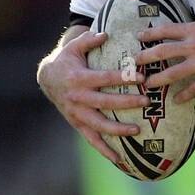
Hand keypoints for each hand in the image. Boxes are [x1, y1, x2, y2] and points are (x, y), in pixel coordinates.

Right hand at [37, 29, 148, 167]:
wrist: (47, 79)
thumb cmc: (67, 60)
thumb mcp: (74, 47)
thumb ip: (89, 40)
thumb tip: (105, 34)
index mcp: (79, 79)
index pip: (105, 79)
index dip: (123, 78)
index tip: (142, 78)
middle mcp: (78, 98)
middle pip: (106, 103)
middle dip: (127, 103)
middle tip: (146, 101)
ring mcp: (77, 114)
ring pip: (99, 125)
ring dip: (118, 130)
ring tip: (137, 131)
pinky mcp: (77, 125)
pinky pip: (92, 140)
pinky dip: (105, 150)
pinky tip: (120, 160)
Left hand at [135, 15, 194, 101]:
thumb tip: (189, 31)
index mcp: (194, 30)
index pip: (165, 30)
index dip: (150, 33)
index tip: (139, 36)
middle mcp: (193, 46)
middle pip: (162, 52)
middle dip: (145, 57)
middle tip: (133, 63)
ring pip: (172, 73)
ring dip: (157, 80)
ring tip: (146, 85)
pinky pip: (193, 89)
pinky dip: (183, 96)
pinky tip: (175, 100)